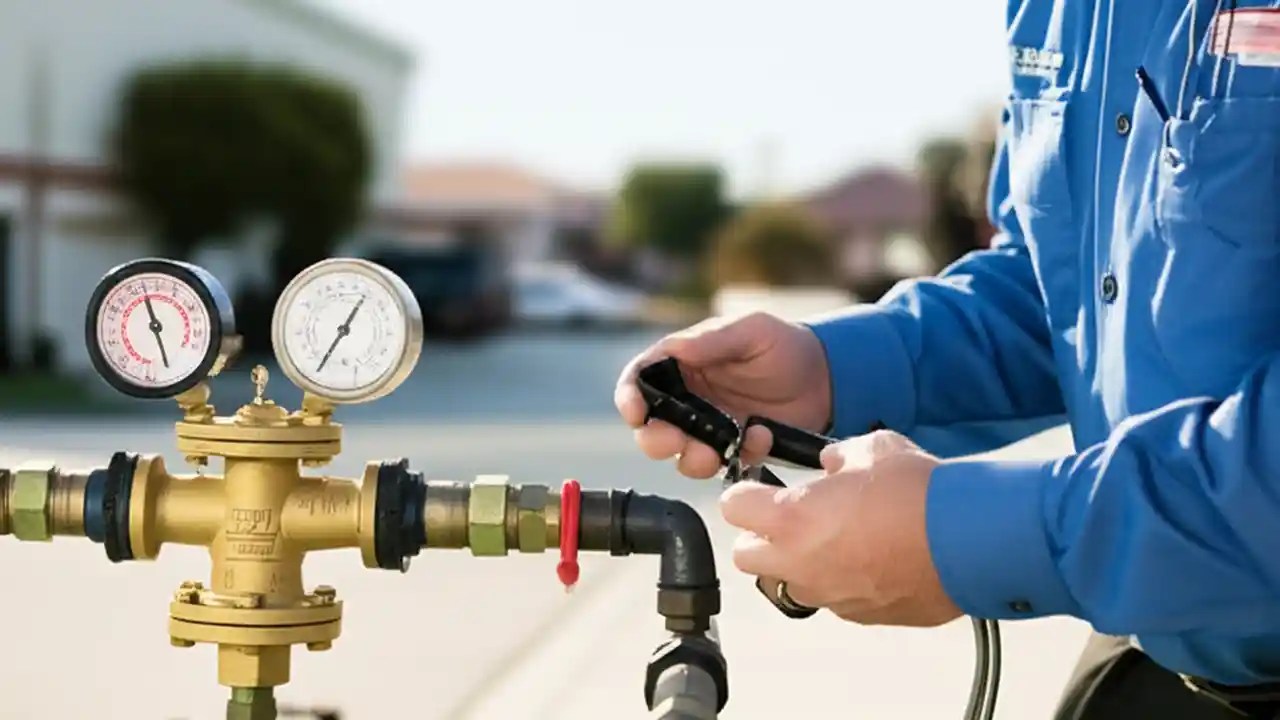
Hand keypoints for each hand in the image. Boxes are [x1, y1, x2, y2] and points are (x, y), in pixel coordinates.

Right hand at [614, 312, 831, 477]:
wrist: (826, 378)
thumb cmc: (783, 345)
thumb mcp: (752, 330)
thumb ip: (713, 340)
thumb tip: (674, 349)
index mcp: (682, 364)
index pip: (640, 379)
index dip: (629, 397)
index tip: (634, 412)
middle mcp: (688, 399)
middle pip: (651, 426)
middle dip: (655, 438)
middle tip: (674, 442)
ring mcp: (709, 428)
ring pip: (680, 454)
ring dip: (690, 459)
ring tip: (712, 454)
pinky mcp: (733, 450)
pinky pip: (722, 464)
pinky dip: (736, 457)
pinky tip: (760, 438)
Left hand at [721, 430, 961, 626]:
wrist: (968, 541)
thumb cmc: (918, 493)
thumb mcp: (873, 449)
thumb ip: (840, 457)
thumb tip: (833, 463)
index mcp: (791, 518)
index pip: (732, 508)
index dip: (746, 495)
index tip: (760, 490)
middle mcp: (799, 563)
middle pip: (746, 556)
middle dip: (760, 537)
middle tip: (790, 520)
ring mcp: (827, 594)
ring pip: (788, 582)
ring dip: (800, 563)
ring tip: (839, 540)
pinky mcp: (857, 615)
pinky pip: (832, 598)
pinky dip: (840, 581)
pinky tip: (872, 561)